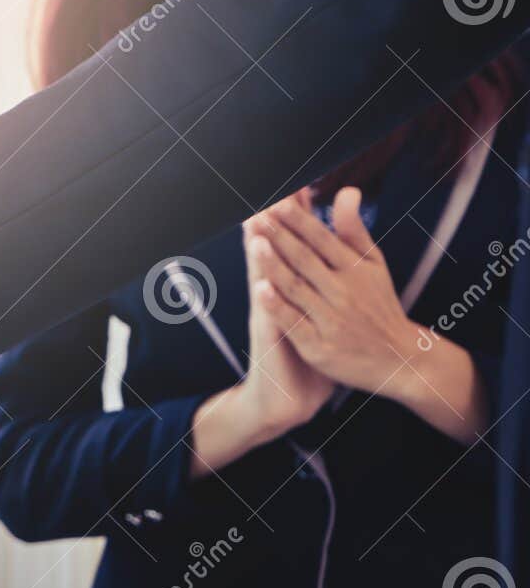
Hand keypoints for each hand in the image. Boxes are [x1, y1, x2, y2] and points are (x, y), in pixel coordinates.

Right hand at [237, 190, 335, 431]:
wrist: (285, 399)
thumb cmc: (305, 356)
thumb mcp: (314, 316)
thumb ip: (321, 283)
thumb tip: (332, 256)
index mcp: (287, 288)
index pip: (291, 245)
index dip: (294, 218)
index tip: (297, 188)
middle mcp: (273, 297)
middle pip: (271, 253)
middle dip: (272, 224)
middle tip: (270, 193)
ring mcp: (268, 317)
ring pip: (263, 278)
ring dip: (260, 253)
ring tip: (255, 224)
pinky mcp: (270, 342)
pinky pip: (268, 318)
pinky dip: (265, 300)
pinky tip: (261, 284)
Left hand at [245, 184, 488, 441]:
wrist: (400, 361)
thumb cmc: (378, 304)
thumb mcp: (372, 265)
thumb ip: (353, 229)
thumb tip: (347, 190)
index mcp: (355, 269)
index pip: (322, 239)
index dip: (299, 220)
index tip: (276, 202)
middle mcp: (344, 292)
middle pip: (306, 260)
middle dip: (280, 236)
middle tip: (257, 215)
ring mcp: (332, 320)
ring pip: (297, 289)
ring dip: (275, 266)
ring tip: (254, 243)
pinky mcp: (320, 347)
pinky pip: (295, 323)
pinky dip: (278, 306)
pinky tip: (260, 288)